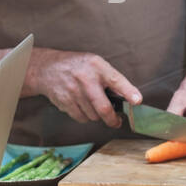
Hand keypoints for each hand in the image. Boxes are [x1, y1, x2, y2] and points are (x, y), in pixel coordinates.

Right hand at [27, 48, 141, 127]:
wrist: (48, 68)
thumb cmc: (77, 66)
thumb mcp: (95, 64)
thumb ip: (111, 78)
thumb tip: (129, 95)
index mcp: (97, 66)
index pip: (116, 80)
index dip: (128, 92)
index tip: (137, 101)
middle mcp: (85, 78)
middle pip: (103, 107)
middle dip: (112, 119)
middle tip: (116, 121)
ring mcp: (74, 91)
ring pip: (93, 115)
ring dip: (96, 115)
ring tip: (92, 105)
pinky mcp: (65, 101)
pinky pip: (81, 118)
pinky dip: (84, 116)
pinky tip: (82, 106)